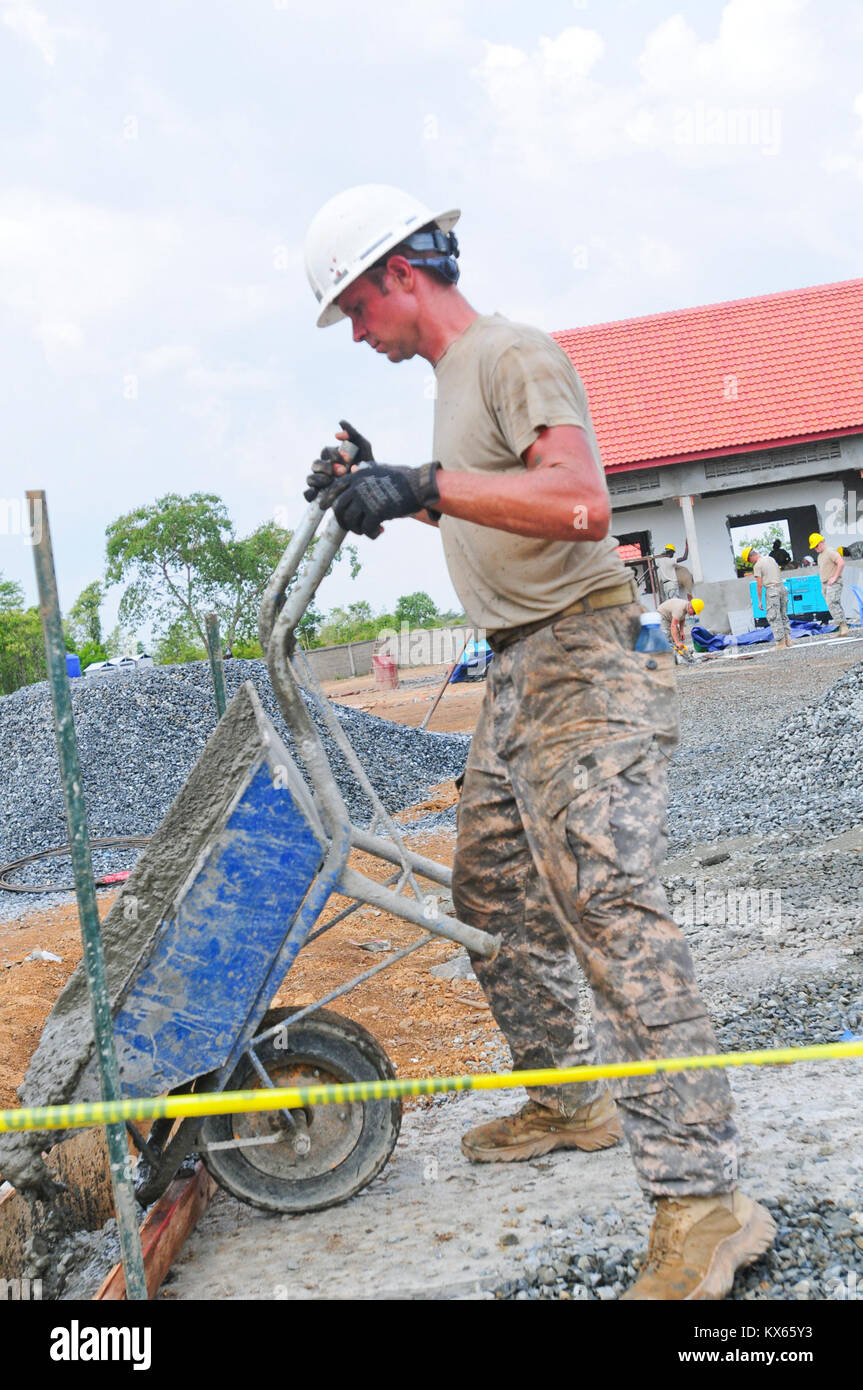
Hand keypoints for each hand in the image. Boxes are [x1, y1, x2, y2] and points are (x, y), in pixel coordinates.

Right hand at [304, 421, 373, 503]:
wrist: (373, 491)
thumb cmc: (367, 467)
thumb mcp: (364, 448)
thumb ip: (353, 434)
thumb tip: (340, 422)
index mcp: (332, 457)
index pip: (326, 451)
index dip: (334, 454)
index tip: (348, 458)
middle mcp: (324, 469)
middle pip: (315, 464)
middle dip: (327, 467)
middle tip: (342, 471)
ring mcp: (320, 483)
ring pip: (310, 478)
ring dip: (319, 479)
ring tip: (332, 482)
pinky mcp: (319, 497)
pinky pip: (307, 494)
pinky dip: (311, 493)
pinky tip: (321, 493)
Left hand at [325, 462, 441, 538]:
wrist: (417, 486)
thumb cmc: (401, 479)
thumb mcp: (378, 470)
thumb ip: (365, 474)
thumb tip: (355, 474)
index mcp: (357, 476)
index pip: (335, 489)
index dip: (327, 499)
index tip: (324, 507)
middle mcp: (357, 487)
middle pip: (339, 508)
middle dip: (343, 520)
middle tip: (352, 526)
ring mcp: (365, 500)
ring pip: (350, 521)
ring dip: (358, 529)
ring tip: (369, 530)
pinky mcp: (375, 512)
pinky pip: (366, 529)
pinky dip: (372, 534)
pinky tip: (380, 531)